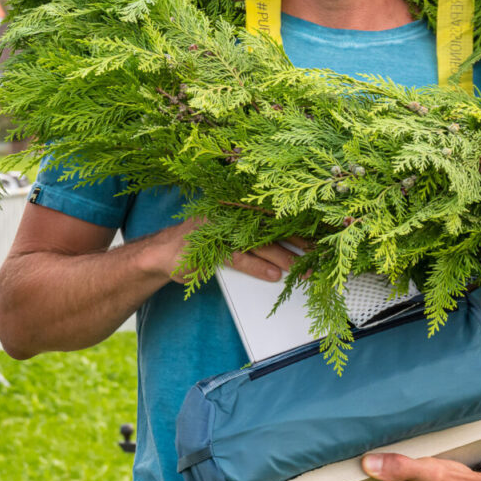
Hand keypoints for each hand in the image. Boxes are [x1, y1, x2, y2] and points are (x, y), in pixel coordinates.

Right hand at [147, 219, 307, 284]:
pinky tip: (274, 275)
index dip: (297, 223)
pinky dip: (258, 267)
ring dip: (284, 258)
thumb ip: (250, 231)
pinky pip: (238, 257)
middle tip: (320, 254)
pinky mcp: (208, 247)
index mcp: (234, 205)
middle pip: (271, 225)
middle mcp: (227, 212)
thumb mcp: (225, 231)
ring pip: (259, 242)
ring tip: (302, 269)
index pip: (272, 212)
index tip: (320, 234)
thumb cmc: (199, 243)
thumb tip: (287, 242)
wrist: (160, 253)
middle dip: (298, 241)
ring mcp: (217, 229)